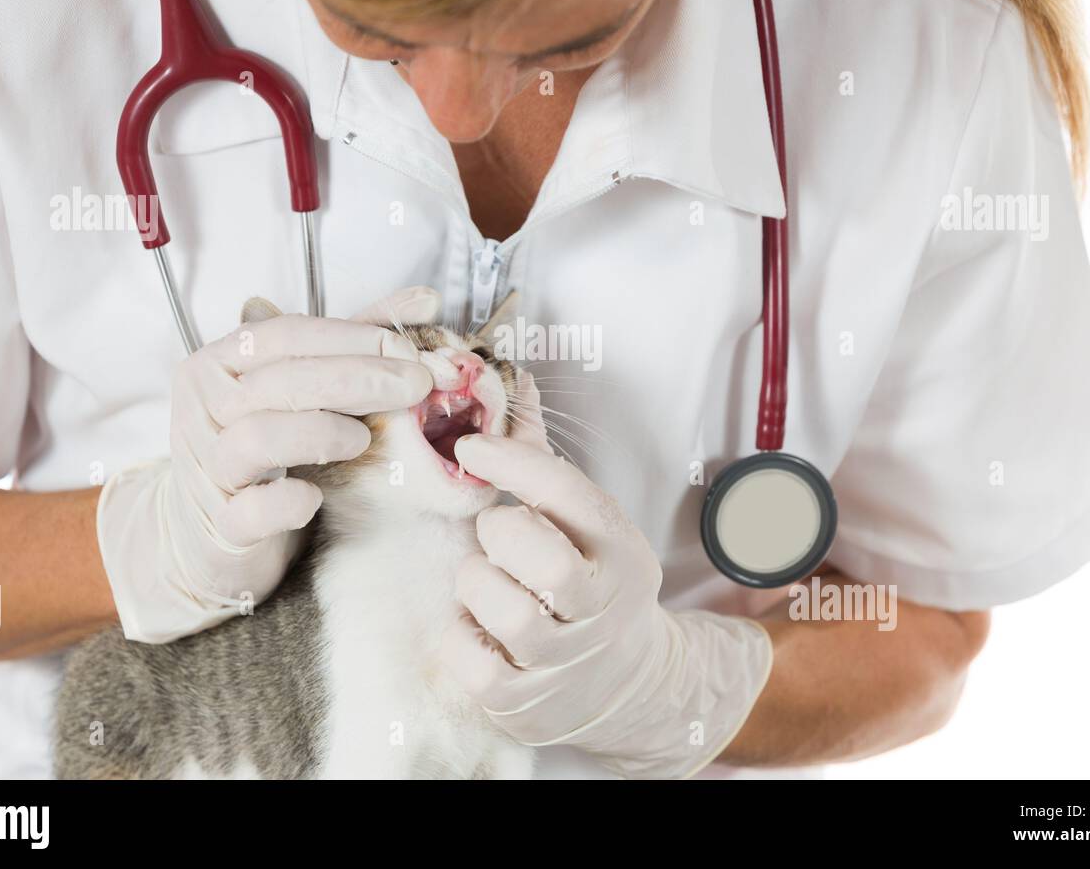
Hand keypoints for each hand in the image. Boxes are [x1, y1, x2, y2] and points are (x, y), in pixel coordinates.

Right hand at [98, 287, 437, 642]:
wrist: (214, 535)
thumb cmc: (270, 450)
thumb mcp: (307, 388)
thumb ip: (360, 343)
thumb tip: (426, 301)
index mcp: (220, 364)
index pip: (284, 335)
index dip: (350, 337)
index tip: (405, 349)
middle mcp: (204, 409)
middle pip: (280, 381)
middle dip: (358, 379)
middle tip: (415, 385)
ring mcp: (207, 468)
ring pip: (259, 436)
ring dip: (322, 432)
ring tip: (364, 439)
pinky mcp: (221, 526)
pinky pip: (252, 510)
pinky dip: (286, 502)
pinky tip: (315, 497)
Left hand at [441, 434, 774, 778]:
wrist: (627, 685)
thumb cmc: (592, 582)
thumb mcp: (589, 524)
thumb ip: (544, 460)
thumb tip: (516, 384)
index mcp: (620, 550)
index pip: (566, 493)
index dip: (512, 461)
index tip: (472, 448)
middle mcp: (599, 606)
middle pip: (540, 557)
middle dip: (500, 532)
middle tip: (495, 533)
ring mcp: (564, 660)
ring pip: (503, 610)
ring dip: (477, 583)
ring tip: (488, 580)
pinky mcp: (526, 704)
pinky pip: (473, 663)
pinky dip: (461, 637)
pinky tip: (476, 627)